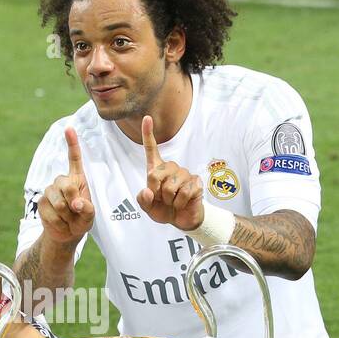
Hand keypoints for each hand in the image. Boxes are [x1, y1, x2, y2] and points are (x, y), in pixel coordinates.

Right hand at [38, 127, 95, 246]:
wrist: (66, 233)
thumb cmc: (81, 220)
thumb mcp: (90, 215)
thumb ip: (88, 209)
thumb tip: (76, 204)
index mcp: (77, 179)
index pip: (74, 159)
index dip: (72, 143)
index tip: (69, 129)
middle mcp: (62, 181)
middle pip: (66, 185)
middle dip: (73, 201)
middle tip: (77, 210)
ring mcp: (49, 190)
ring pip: (58, 202)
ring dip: (67, 215)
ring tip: (69, 219)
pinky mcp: (41, 202)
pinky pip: (51, 213)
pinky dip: (59, 222)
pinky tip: (61, 223)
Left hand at [136, 114, 203, 230]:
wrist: (182, 220)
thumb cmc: (164, 210)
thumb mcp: (148, 208)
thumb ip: (143, 200)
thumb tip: (147, 191)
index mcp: (157, 170)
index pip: (151, 150)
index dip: (148, 134)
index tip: (147, 118)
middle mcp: (171, 168)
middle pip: (155, 174)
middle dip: (155, 192)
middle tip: (162, 199)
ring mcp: (185, 174)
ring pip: (170, 186)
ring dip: (168, 200)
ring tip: (173, 202)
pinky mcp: (196, 182)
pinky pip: (183, 193)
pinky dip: (179, 203)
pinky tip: (182, 203)